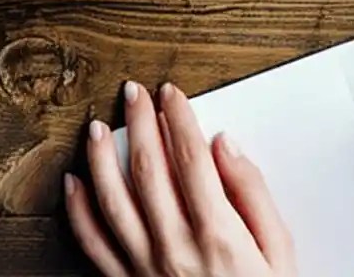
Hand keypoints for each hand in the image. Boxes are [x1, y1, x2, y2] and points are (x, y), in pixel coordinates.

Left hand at [65, 81, 296, 276]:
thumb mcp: (280, 252)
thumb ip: (254, 195)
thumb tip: (227, 147)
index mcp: (218, 234)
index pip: (190, 157)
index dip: (178, 118)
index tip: (172, 94)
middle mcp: (175, 246)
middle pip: (149, 169)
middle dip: (139, 123)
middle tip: (134, 93)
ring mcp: (145, 267)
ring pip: (112, 200)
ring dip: (101, 159)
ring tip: (96, 128)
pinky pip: (92, 244)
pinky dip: (78, 211)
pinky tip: (73, 184)